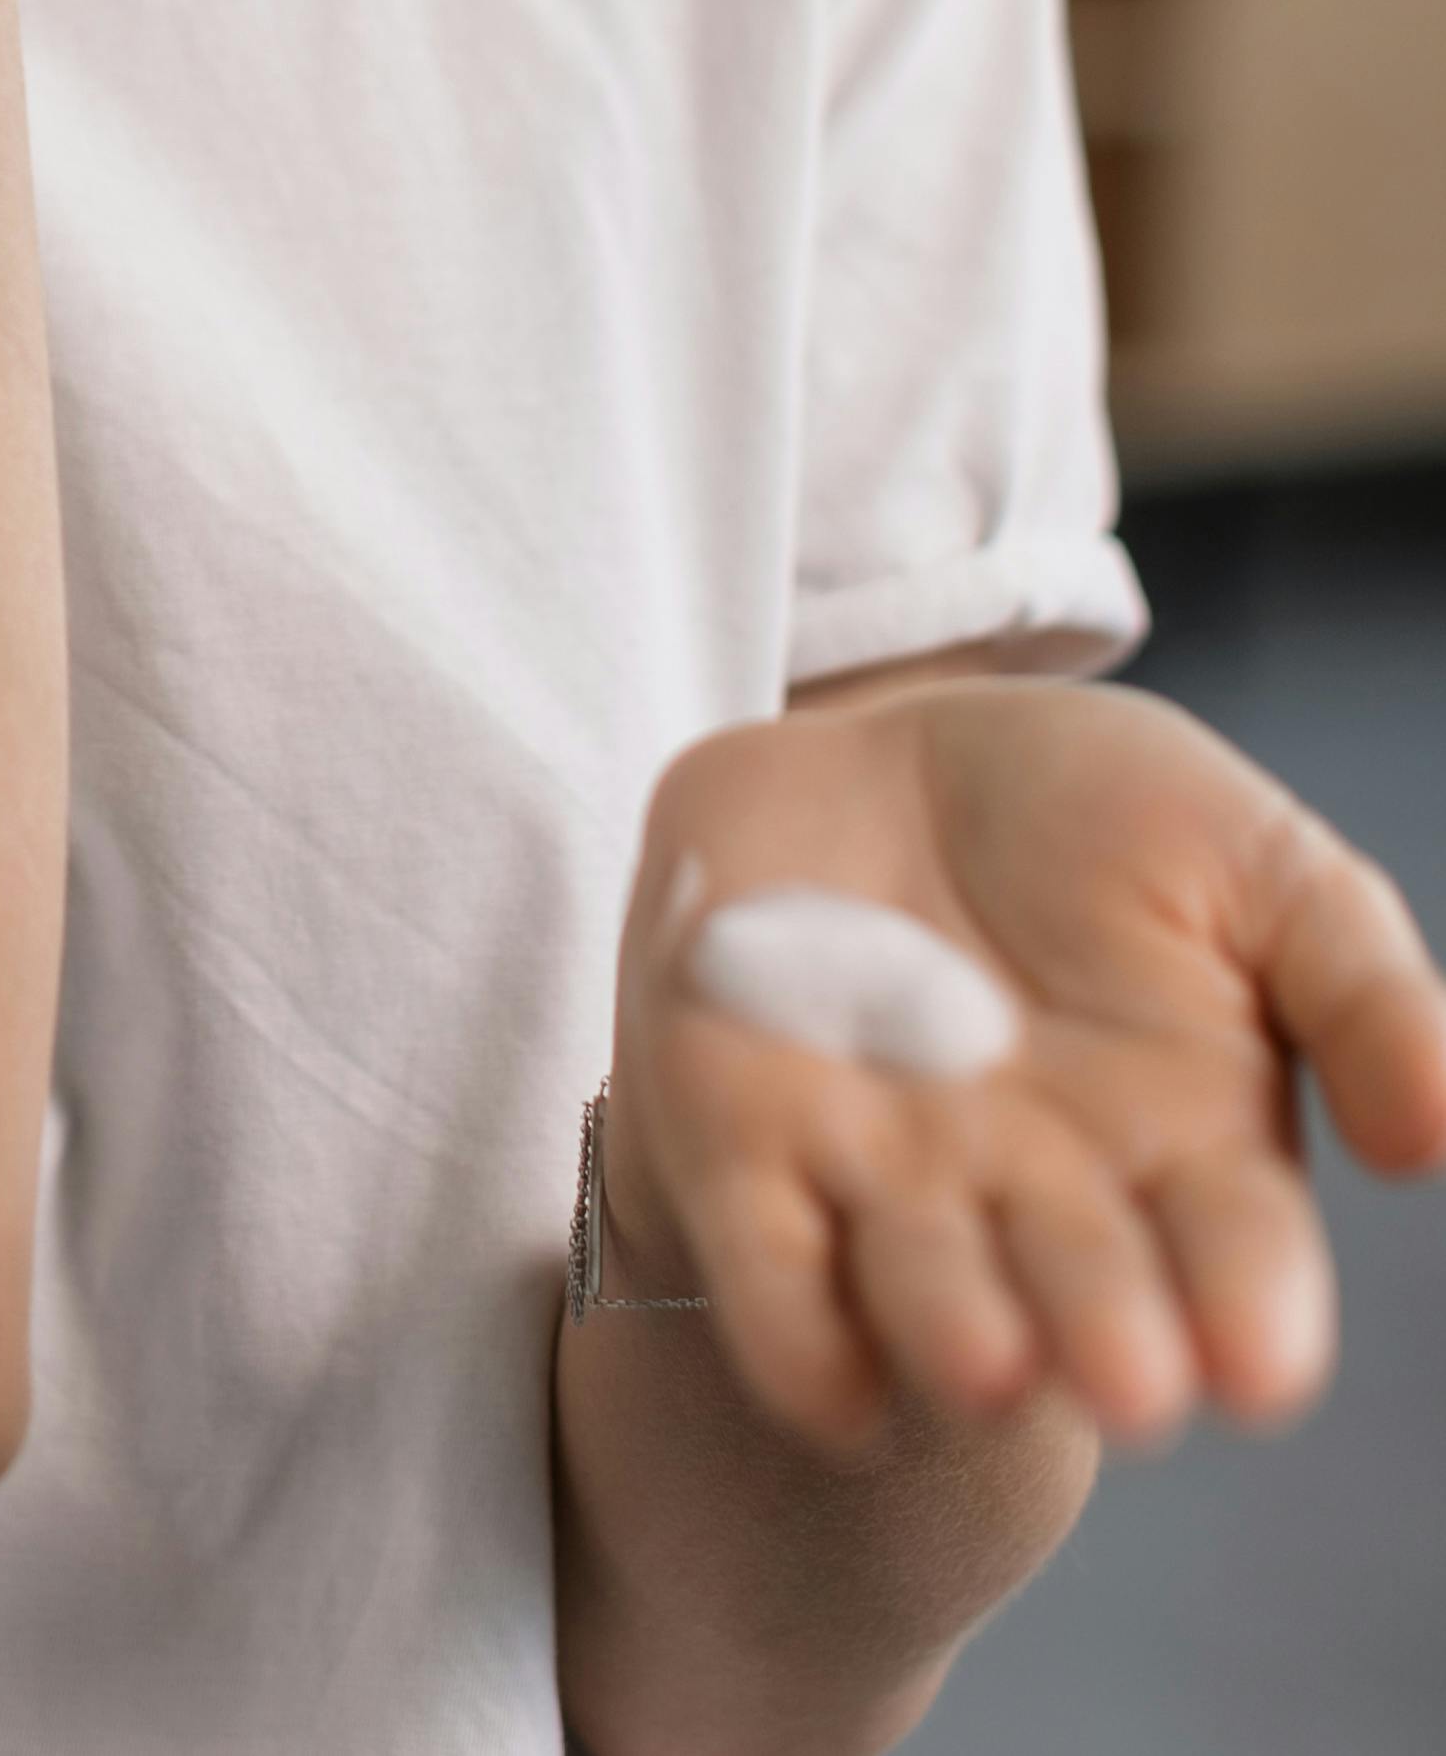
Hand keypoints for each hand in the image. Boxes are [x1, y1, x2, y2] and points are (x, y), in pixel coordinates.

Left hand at [599, 676, 1445, 1458]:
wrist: (884, 746)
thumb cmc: (1095, 822)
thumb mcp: (1253, 859)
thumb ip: (1360, 986)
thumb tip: (1432, 1137)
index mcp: (1189, 1146)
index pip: (1236, 1255)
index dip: (1248, 1310)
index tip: (1260, 1360)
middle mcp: (1045, 1196)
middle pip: (1084, 1295)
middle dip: (1105, 1340)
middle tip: (1131, 1380)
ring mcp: (898, 1180)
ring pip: (928, 1294)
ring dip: (952, 1336)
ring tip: (989, 1361)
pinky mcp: (753, 1145)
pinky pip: (769, 1267)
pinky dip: (795, 1333)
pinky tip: (833, 1384)